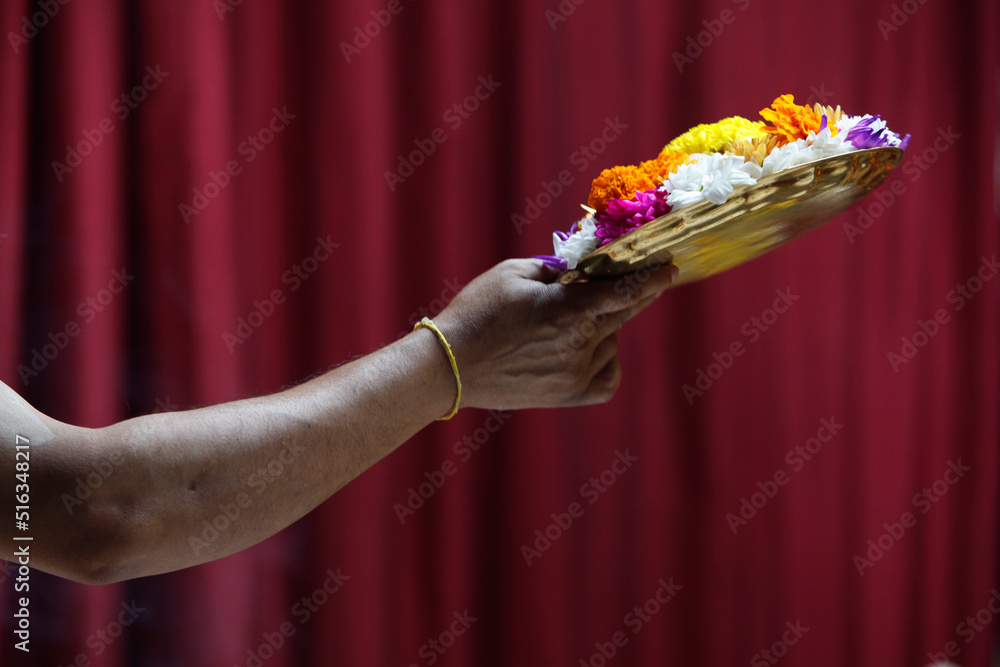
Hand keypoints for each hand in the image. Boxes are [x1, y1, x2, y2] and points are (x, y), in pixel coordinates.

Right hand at [433, 259, 676, 409]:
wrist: (449, 367)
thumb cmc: (477, 313)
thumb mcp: (514, 273)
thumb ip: (557, 269)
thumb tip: (584, 269)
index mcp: (568, 309)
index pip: (625, 291)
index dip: (651, 279)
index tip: (670, 270)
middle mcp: (579, 343)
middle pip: (621, 314)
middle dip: (627, 297)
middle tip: (625, 285)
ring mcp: (576, 373)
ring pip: (611, 343)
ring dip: (601, 328)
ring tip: (563, 325)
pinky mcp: (569, 395)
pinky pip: (607, 377)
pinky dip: (604, 361)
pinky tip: (585, 351)